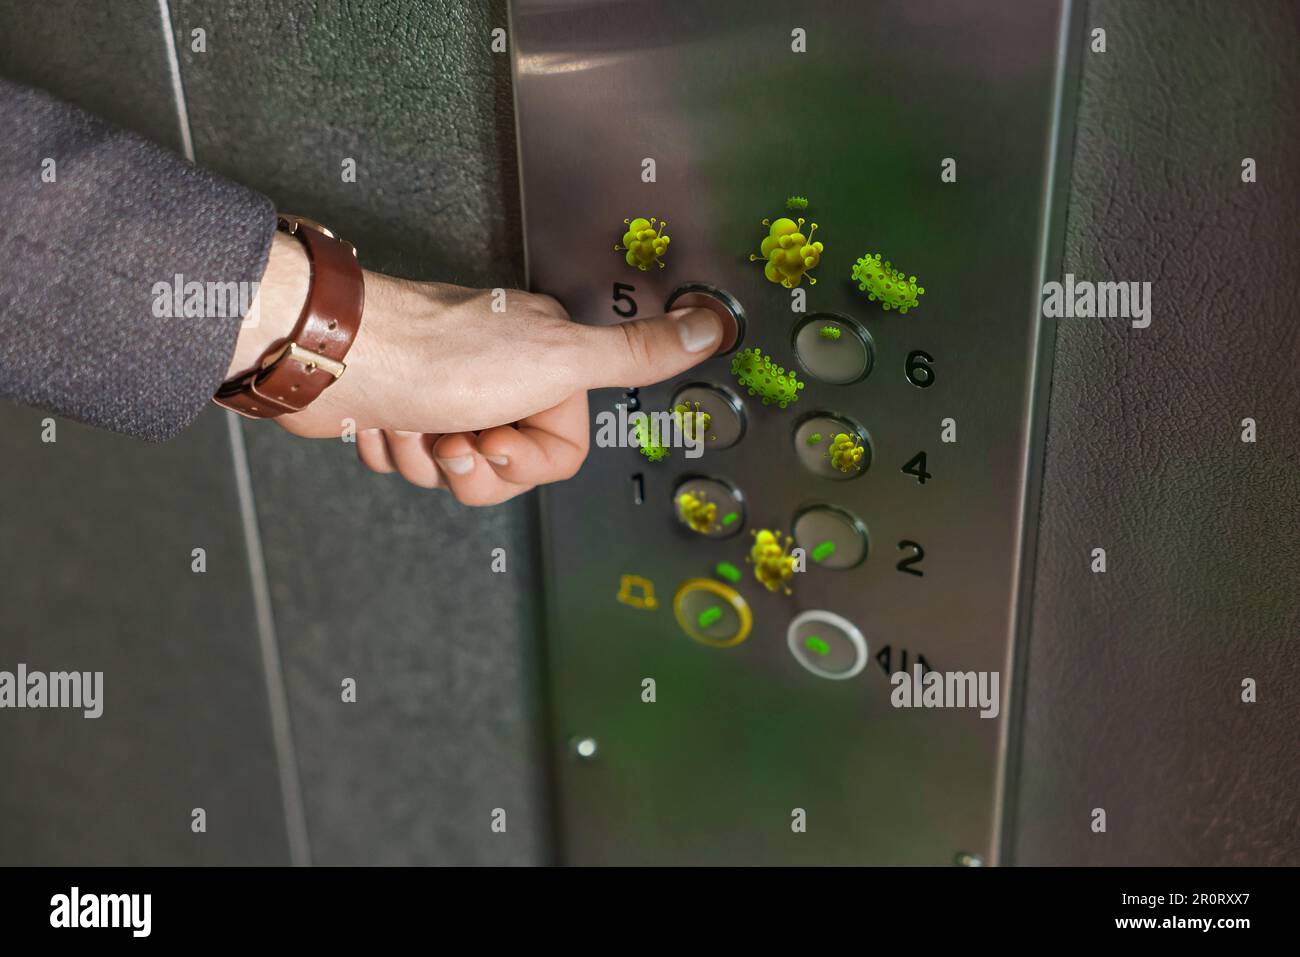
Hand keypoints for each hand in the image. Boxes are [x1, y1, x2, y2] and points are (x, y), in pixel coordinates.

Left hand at [232, 232, 723, 503]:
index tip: (502, 434)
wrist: (336, 356)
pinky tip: (384, 421)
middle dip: (474, 465)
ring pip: (457, 472)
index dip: (527, 460)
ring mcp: (446, 395)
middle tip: (455, 436)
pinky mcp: (400, 411)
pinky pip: (410, 464)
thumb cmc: (438, 354)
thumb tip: (713, 325)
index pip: (562, 451)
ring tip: (414, 421)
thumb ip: (636, 353)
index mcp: (543, 359)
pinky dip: (393, 450)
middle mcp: (497, 375)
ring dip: (428, 458)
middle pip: (510, 469)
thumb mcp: (560, 358)